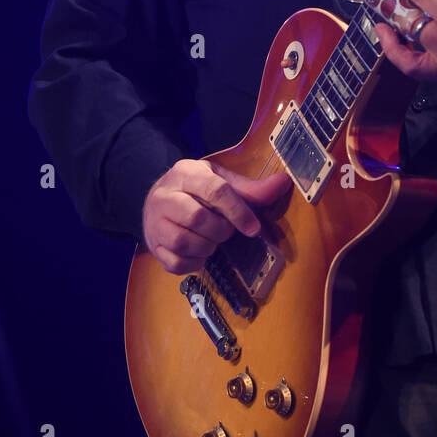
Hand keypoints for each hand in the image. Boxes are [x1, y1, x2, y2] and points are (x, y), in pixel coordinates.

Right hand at [142, 158, 290, 274]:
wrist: (157, 198)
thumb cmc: (195, 189)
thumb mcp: (220, 180)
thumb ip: (250, 188)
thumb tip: (283, 183)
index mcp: (185, 173)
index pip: (214, 190)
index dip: (238, 212)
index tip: (254, 228)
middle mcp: (164, 196)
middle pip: (196, 217)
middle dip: (220, 230)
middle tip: (226, 230)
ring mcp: (154, 222)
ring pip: (182, 241)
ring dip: (207, 246)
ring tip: (212, 240)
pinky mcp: (152, 245)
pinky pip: (174, 262)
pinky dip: (193, 263)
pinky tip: (200, 253)